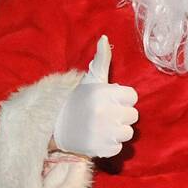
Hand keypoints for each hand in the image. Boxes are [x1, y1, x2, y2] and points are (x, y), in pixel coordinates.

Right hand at [53, 37, 137, 158]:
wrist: (55, 127)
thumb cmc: (78, 101)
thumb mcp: (90, 80)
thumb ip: (101, 60)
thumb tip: (105, 38)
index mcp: (103, 93)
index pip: (132, 96)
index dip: (123, 98)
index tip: (110, 100)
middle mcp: (104, 112)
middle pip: (133, 115)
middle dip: (121, 115)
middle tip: (105, 114)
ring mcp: (103, 132)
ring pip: (128, 133)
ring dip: (117, 131)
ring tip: (102, 126)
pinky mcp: (101, 149)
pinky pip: (119, 148)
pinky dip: (110, 145)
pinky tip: (98, 137)